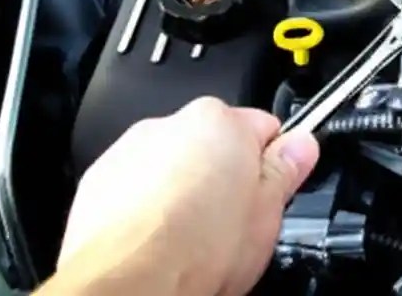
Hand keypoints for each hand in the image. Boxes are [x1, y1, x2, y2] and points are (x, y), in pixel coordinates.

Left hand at [51, 97, 319, 295]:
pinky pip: (137, 186)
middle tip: (235, 223)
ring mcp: (131, 152)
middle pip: (215, 145)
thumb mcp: (266, 213)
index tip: (274, 190)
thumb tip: (302, 146)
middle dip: (226, 177)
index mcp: (220, 122)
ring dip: (185, 190)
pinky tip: (159, 241)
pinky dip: (148, 207)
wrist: (127, 284)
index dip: (274, 164)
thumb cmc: (193, 251)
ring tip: (194, 238)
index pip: (265, 128)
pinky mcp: (100, 182)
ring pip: (174, 165)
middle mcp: (172, 125)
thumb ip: (286, 169)